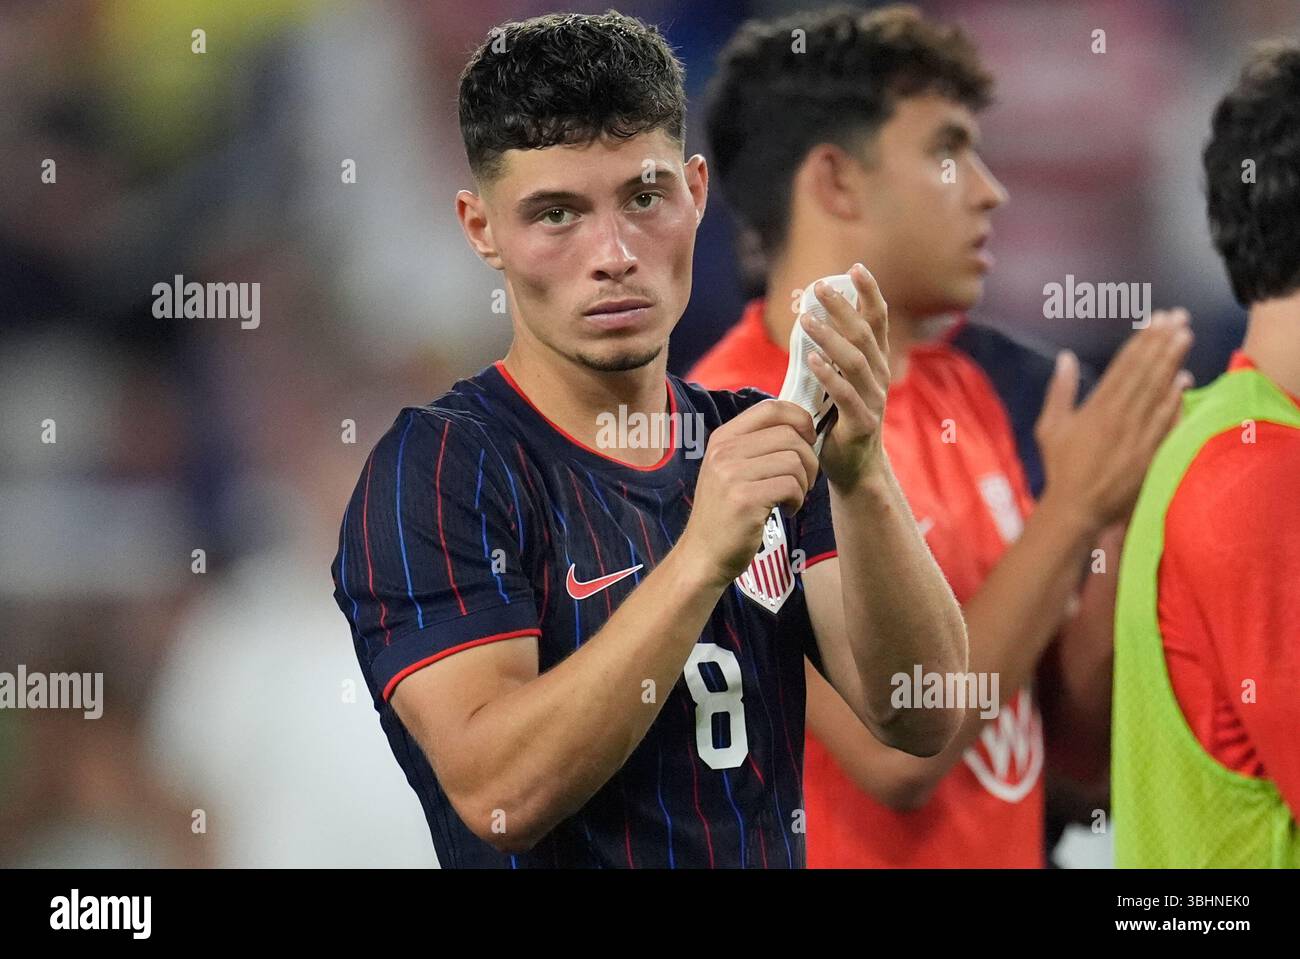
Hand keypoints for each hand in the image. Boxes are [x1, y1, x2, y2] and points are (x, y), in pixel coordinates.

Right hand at [679, 399, 819, 587]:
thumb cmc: (725, 514)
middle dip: (809, 458)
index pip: (771, 407)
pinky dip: (798, 500)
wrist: (702, 555)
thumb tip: (800, 427)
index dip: (800, 418)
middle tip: (804, 481)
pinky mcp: (744, 499)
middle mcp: (724, 451)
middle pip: (789, 435)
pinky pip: (791, 486)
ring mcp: (732, 474)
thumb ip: (755, 446)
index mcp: (723, 438)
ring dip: (804, 483)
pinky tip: (786, 511)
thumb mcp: (729, 470)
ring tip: (792, 498)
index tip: (808, 440)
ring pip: (794, 460)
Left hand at [796, 263, 890, 490]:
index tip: (856, 268)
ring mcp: (874, 399)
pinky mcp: (862, 423)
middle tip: (820, 287)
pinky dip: (830, 375)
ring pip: (855, 361)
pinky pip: (847, 395)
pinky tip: (812, 359)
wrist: (855, 468)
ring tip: (806, 320)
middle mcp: (879, 376)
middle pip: (864, 334)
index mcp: (875, 362)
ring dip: (830, 337)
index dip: (869, 293)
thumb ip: (833, 353)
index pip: (877, 321)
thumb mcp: (839, 380)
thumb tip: (812, 317)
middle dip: (843, 308)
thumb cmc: (841, 420)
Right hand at [1035, 309, 1193, 530]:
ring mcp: (1139, 434)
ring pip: (1159, 391)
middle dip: (1162, 342)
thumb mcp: (1050, 427)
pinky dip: (1176, 399)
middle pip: (1146, 372)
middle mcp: (1121, 416)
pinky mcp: (1151, 451)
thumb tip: (1066, 358)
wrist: (1078, 507)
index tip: (1155, 319)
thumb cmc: (1061, 466)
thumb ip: (1060, 391)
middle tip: (1178, 317)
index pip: (1123, 366)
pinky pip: (1167, 420)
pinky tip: (1185, 380)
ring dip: (1173, 362)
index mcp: (1096, 407)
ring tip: (1185, 336)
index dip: (1141, 341)